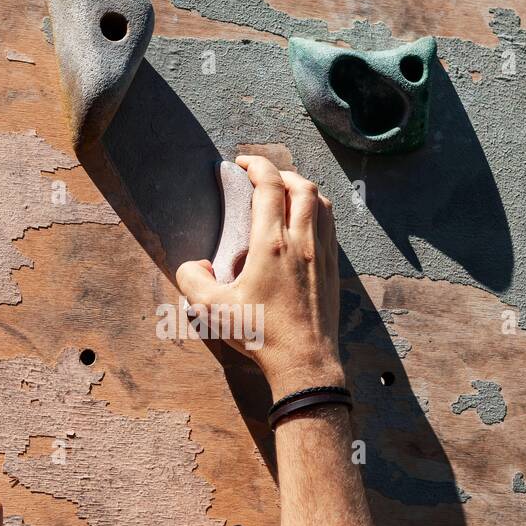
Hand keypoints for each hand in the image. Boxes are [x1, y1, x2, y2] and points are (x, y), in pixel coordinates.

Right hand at [176, 156, 344, 397]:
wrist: (304, 362)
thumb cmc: (260, 336)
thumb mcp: (213, 310)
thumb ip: (193, 281)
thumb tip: (194, 265)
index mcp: (271, 245)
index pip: (269, 187)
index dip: (256, 166)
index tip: (242, 163)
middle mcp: (302, 242)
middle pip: (301, 186)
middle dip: (280, 172)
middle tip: (261, 177)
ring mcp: (322, 254)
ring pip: (321, 202)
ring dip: (302, 188)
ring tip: (284, 194)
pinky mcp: (332, 269)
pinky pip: (330, 225)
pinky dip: (317, 210)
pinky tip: (304, 223)